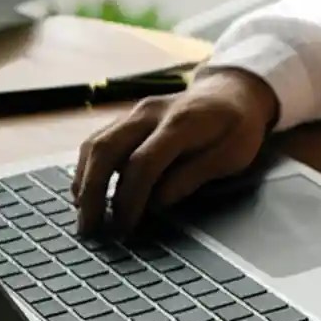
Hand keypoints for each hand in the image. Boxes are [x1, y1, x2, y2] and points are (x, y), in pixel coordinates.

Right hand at [72, 68, 278, 234]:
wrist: (232, 92)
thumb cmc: (238, 128)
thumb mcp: (232, 155)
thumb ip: (195, 175)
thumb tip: (158, 201)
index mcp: (182, 123)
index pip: (144, 163)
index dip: (130, 198)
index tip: (125, 226)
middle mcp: (151, 113)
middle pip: (107, 150)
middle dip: (92, 192)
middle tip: (90, 228)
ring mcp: (135, 112)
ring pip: (95, 143)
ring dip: (83, 181)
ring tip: (82, 214)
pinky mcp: (127, 117)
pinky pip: (98, 140)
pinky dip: (87, 167)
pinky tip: (86, 192)